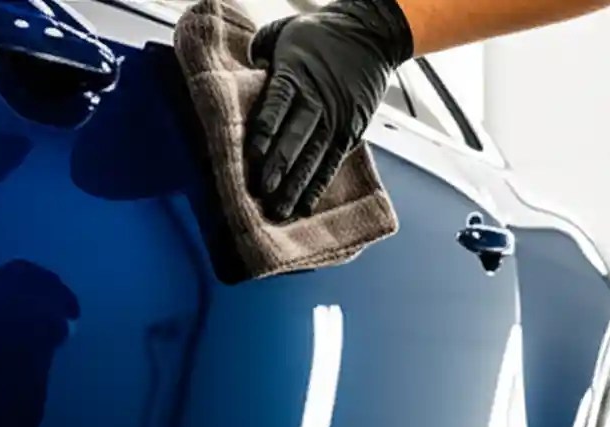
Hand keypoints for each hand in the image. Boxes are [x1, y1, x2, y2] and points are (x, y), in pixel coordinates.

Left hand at [246, 0, 413, 220]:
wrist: (370, 34)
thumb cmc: (319, 34)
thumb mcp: (283, 33)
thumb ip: (259, 54)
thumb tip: (238, 79)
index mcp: (296, 74)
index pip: (277, 106)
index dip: (264, 131)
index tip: (251, 156)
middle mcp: (318, 98)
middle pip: (296, 136)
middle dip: (279, 166)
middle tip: (263, 192)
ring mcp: (337, 117)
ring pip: (314, 156)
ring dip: (296, 186)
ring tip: (281, 210)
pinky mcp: (351, 131)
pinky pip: (333, 162)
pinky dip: (319, 185)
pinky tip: (306, 205)